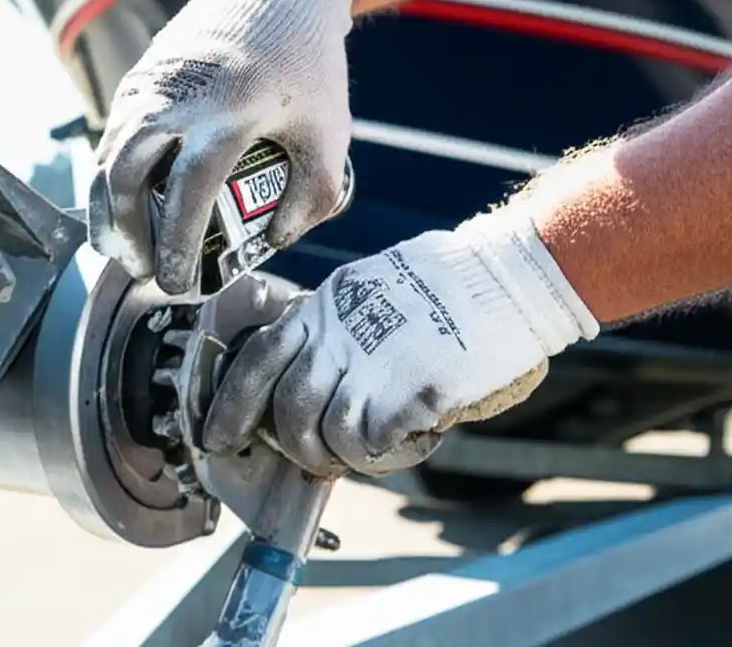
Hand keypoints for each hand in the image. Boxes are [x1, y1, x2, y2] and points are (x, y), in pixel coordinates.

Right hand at [88, 0, 354, 293]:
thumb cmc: (306, 66)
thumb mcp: (329, 132)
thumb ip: (313, 195)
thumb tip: (274, 239)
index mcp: (227, 115)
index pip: (187, 193)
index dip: (175, 245)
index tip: (176, 283)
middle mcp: (176, 100)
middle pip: (125, 180)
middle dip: (128, 238)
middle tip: (143, 271)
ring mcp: (148, 88)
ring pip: (106, 161)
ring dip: (107, 214)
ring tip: (123, 252)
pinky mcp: (136, 80)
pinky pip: (110, 140)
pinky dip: (108, 182)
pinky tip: (122, 210)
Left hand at [204, 210, 600, 476]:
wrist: (511, 274)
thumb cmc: (447, 281)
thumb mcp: (369, 286)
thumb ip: (334, 326)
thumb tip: (311, 372)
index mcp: (323, 306)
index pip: (257, 357)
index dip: (231, 405)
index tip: (220, 434)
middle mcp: (338, 333)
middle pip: (285, 407)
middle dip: (290, 445)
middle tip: (310, 457)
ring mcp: (374, 362)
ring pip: (323, 432)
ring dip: (338, 455)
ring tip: (364, 449)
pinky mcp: (413, 389)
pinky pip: (373, 442)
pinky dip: (383, 453)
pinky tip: (406, 438)